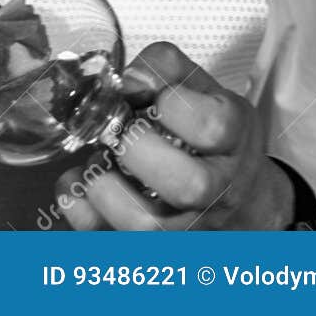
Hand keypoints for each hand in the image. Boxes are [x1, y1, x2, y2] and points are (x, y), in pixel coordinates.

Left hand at [53, 41, 294, 229]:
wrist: (237, 196)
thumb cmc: (209, 137)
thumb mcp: (199, 88)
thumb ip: (162, 67)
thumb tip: (126, 82)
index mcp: (232, 140)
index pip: (213, 125)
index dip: (172, 105)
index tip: (154, 99)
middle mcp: (216, 191)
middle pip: (187, 185)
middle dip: (137, 149)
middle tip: (120, 133)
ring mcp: (186, 227)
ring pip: (145, 226)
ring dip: (103, 187)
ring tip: (98, 162)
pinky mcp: (152, 248)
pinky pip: (107, 242)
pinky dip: (80, 211)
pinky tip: (79, 184)